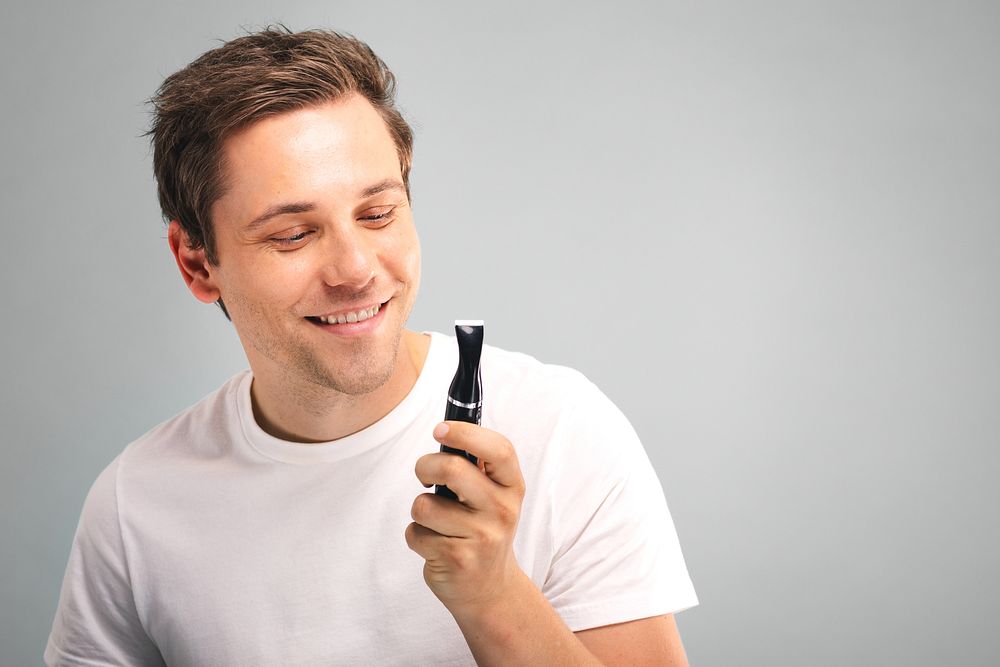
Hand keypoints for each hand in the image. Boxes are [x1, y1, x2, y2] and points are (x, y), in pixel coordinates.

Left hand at [405, 421, 526, 613]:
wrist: (489, 588)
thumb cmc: (482, 528)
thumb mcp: (493, 495)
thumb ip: (477, 465)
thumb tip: (446, 428)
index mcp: (511, 487)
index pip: (499, 449)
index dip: (466, 432)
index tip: (440, 429)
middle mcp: (502, 510)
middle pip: (453, 469)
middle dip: (425, 467)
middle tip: (425, 475)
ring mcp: (482, 537)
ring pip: (424, 505)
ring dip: (419, 510)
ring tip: (436, 522)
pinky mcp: (457, 559)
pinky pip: (415, 533)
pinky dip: (416, 536)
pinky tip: (435, 545)